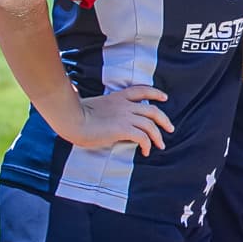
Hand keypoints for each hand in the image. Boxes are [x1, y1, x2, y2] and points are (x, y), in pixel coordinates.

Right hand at [59, 85, 174, 155]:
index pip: (142, 90)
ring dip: (158, 136)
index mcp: (118, 97)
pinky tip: (145, 151)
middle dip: (164, 120)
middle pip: (153, 110)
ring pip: (151, 125)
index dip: (155, 93)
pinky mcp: (123, 129)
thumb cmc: (76, 114)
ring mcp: (125, 116)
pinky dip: (147, 144)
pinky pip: (142, 137)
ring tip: (160, 145)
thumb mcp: (94, 106)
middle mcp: (125, 105)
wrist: (72, 119)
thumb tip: (105, 116)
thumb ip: (105, 108)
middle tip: (170, 128)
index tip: (164, 98)